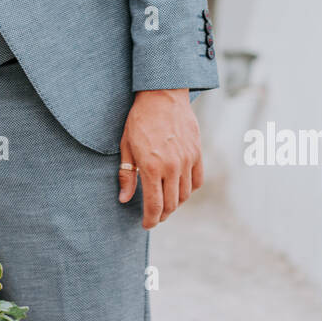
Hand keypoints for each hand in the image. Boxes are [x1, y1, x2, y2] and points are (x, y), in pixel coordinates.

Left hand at [118, 89, 202, 228]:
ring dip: (175, 204)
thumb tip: (124, 199)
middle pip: (170, 204)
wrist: (162, 96)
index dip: (150, 219)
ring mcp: (187, 160)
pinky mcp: (197, 153)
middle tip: (154, 216)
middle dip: (161, 215)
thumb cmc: (139, 120)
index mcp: (151, 166)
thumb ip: (126, 174)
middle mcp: (172, 166)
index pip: (154, 205)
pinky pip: (197, 181)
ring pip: (184, 195)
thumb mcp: (126, 146)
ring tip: (165, 204)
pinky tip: (180, 190)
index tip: (146, 224)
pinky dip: (189, 190)